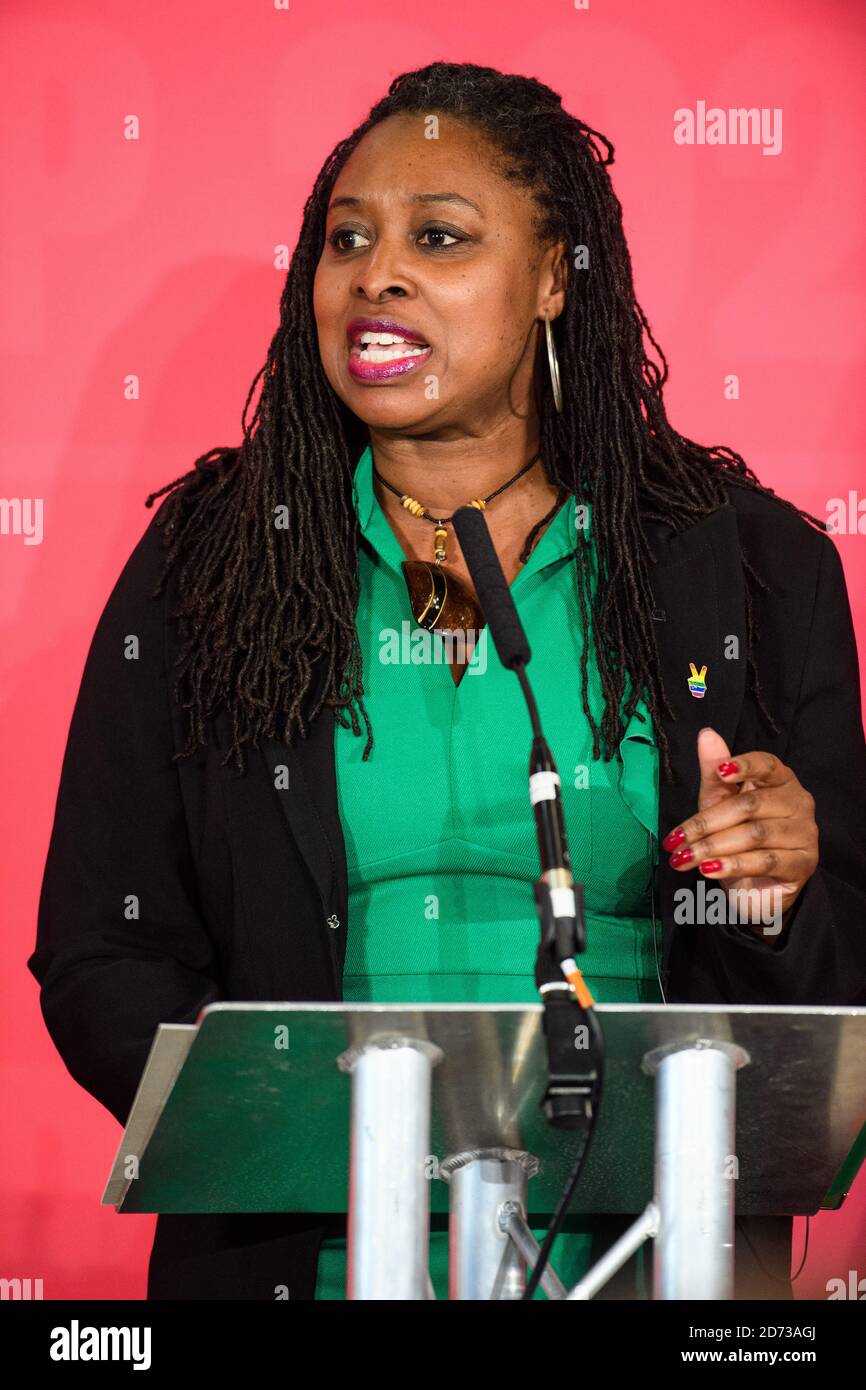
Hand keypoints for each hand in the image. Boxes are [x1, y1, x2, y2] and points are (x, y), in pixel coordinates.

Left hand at [661, 727, 818, 939]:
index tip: (721, 771)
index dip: (745, 765)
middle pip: (750, 805)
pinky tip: (708, 870)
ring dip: (713, 847)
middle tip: (676, 840)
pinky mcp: (804, 864)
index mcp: (781, 780)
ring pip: (755, 834)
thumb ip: (713, 773)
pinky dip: (733, 865)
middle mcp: (799, 802)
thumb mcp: (718, 803)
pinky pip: (766, 861)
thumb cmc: (736, 837)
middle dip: (707, 823)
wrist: (754, 886)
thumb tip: (706, 734)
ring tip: (685, 858)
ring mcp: (805, 833)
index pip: (767, 765)